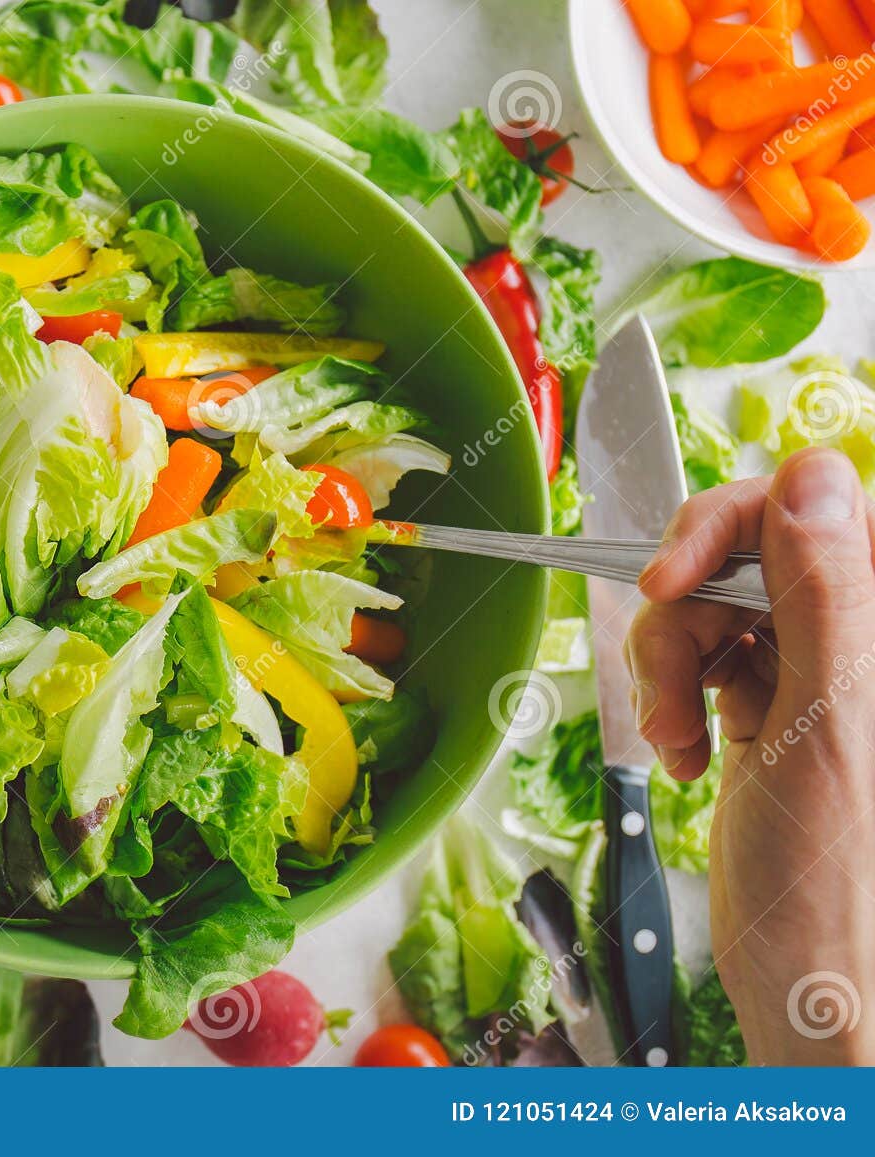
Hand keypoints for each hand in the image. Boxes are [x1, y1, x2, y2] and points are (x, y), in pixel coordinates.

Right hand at [633, 448, 874, 1065]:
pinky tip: (683, 748)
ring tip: (673, 735)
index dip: (732, 526)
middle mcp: (866, 643)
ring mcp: (825, 675)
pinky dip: (676, 696)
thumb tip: (812, 475)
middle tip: (667, 682)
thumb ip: (826, 591)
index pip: (820, 512)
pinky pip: (710, 659)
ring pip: (721, 605)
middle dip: (687, 612)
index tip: (669, 577)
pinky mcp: (781, 708)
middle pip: (755, 556)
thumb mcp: (824, 722)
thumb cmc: (834, 883)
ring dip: (671, 663)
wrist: (810, 985)